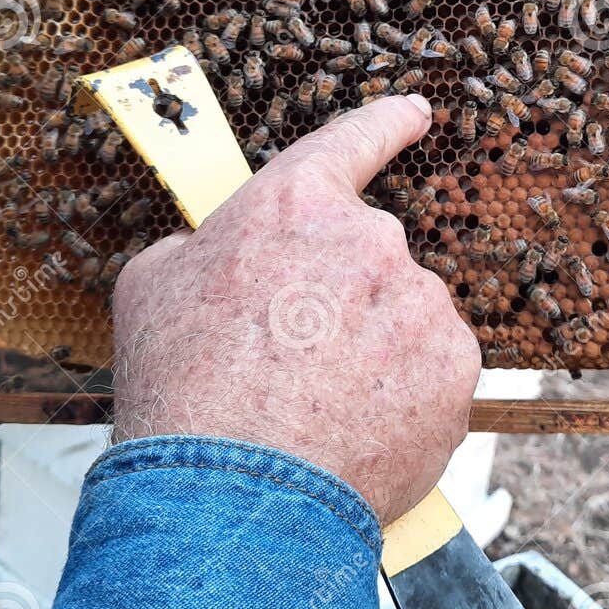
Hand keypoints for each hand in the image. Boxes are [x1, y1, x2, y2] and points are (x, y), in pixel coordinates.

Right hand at [110, 95, 479, 523]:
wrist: (232, 494)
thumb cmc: (184, 392)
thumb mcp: (153, 286)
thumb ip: (205, 247)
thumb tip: (223, 252)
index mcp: (297, 205)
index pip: (353, 139)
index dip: (387, 123)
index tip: (415, 114)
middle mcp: (371, 240)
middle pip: (368, 257)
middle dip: (340, 302)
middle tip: (294, 359)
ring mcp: (421, 304)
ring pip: (405, 319)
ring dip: (374, 352)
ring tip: (318, 408)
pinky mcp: (455, 367)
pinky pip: (435, 372)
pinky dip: (406, 398)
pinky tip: (358, 429)